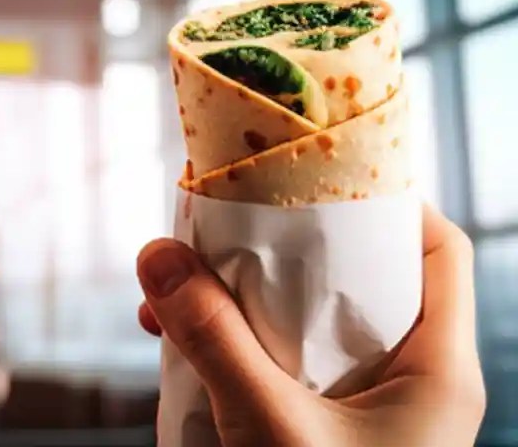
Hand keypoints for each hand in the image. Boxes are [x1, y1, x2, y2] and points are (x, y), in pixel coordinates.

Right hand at [135, 204, 484, 445]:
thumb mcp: (270, 428)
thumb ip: (214, 341)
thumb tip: (154, 254)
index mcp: (437, 368)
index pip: (437, 249)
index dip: (386, 197)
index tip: (312, 171)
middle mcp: (414, 382)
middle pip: (367, 277)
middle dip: (288, 245)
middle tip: (226, 218)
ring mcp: (371, 412)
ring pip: (316, 323)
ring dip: (247, 298)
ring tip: (182, 285)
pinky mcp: (328, 434)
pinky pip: (287, 366)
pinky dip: (238, 345)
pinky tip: (185, 345)